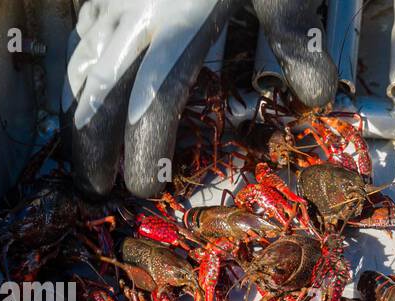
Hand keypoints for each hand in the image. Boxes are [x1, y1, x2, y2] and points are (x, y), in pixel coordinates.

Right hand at [64, 0, 337, 198]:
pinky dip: (86, 56)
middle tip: (94, 186)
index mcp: (177, 23)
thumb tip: (313, 96)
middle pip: (99, 90)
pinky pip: (89, 22)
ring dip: (82, 106)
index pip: (151, 103)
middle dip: (91, 143)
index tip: (142, 189)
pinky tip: (92, 70)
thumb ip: (295, 40)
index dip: (142, 149)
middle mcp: (135, 11)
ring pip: (83, 56)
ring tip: (85, 143)